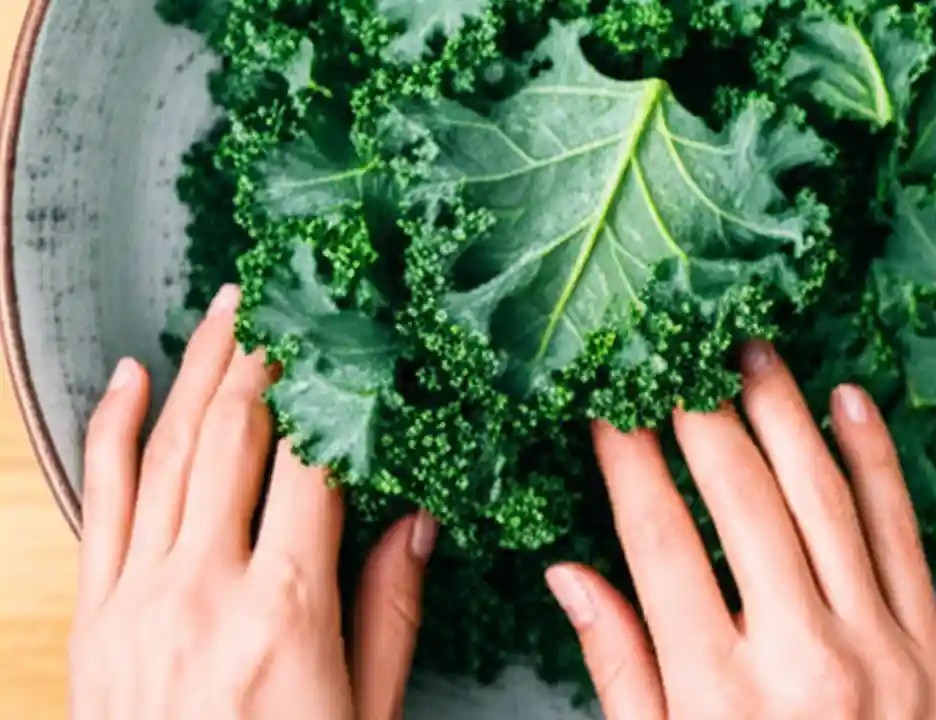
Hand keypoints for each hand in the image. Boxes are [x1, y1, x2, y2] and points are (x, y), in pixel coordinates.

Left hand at [69, 285, 437, 719]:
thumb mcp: (367, 713)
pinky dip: (113, 428)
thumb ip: (389, 610)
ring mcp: (138, 597)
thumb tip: (415, 521)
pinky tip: (131, 376)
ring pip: (169, 449)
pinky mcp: (96, 614)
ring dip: (198, 369)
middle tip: (290, 296)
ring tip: (226, 309)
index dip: (335, 393)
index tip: (355, 343)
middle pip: (237, 435)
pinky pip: (100, 499)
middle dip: (266, 355)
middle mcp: (204, 588)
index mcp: (286, 610)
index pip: (313, 464)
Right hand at [546, 342, 935, 718]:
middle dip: (700, 414)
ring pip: (822, 496)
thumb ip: (620, 669)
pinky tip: (848, 401)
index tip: (606, 410)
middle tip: (676, 357)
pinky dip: (876, 458)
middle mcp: (801, 657)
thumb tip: (569, 574)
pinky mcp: (935, 646)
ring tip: (750, 352)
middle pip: (740, 499)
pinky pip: (901, 530)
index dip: (627, 463)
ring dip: (783, 411)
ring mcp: (879, 647)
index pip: (658, 541)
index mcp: (720, 693)